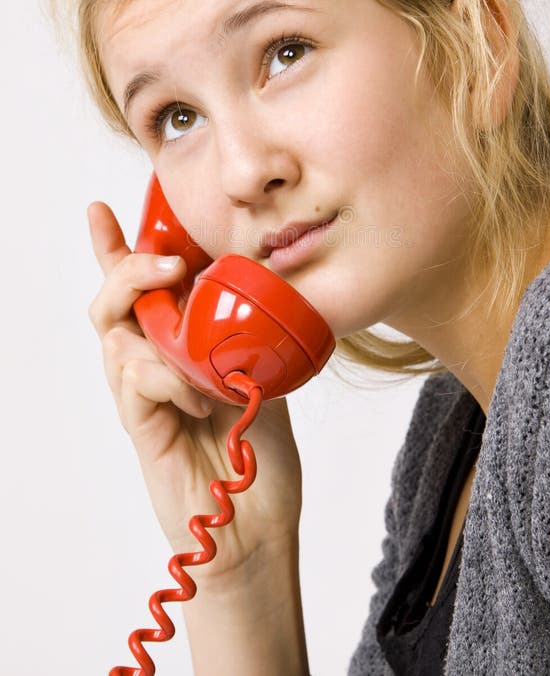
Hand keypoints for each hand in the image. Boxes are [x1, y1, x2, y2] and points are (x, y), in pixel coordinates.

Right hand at [87, 200, 302, 579]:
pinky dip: (168, 378)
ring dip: (156, 327)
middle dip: (129, 267)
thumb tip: (261, 282)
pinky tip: (200, 398)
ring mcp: (140, 397)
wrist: (254, 525)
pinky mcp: (141, 426)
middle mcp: (149, 365)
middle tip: (166, 260)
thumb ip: (244, 335)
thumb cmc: (255, 453)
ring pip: (116, 336)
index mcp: (175, 347)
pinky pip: (136, 380)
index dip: (115, 249)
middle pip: (112, 302)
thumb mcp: (261, 374)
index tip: (103, 210)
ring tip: (196, 346)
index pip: (137, 290)